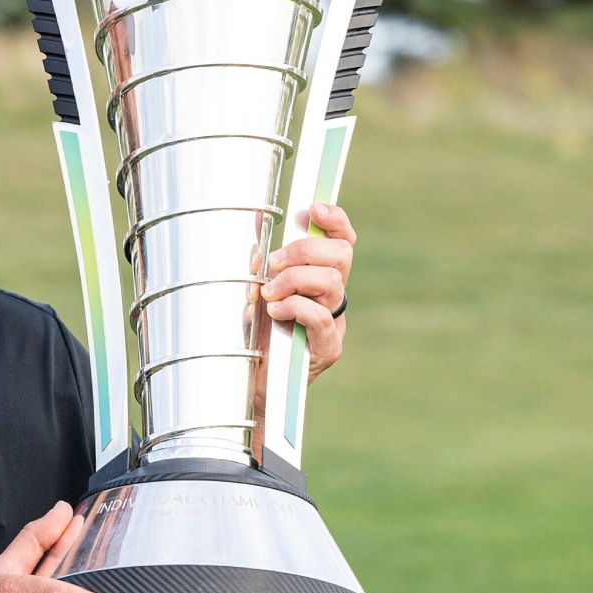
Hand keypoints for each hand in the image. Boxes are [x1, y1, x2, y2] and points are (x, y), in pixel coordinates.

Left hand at [262, 202, 355, 382]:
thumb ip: (260, 259)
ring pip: (331, 282)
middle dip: (304, 250)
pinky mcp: (328, 348)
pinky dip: (294, 307)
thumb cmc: (254, 334)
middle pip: (341, 256)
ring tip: (268, 292)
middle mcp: (333, 298)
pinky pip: (320, 316)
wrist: (249, 382)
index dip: (335, 220)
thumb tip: (258, 220)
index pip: (343, 241)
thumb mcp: (253, 289)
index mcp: (321, 279)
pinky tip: (274, 312)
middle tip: (273, 263)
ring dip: (294, 279)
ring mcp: (334, 322)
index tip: (310, 210)